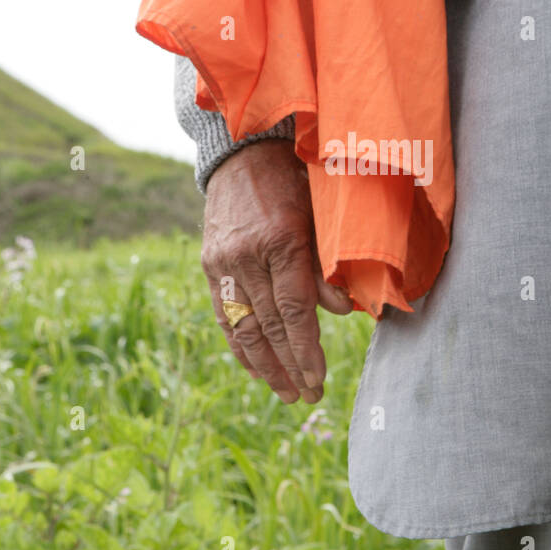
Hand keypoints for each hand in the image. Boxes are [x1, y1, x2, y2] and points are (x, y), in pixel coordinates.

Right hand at [201, 138, 352, 403]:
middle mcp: (246, 255)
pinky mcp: (208, 265)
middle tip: (307, 396)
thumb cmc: (295, 180)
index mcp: (280, 239)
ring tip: (284, 392)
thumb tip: (343, 311)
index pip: (293, 308)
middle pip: (268, 324)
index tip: (318, 378)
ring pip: (242, 326)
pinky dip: (239, 345)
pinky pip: (223, 315)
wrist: (243, 153)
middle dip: (289, 366)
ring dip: (264, 365)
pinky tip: (255, 368)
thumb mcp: (320, 213)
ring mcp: (222, 262)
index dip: (306, 348)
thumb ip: (328, 263)